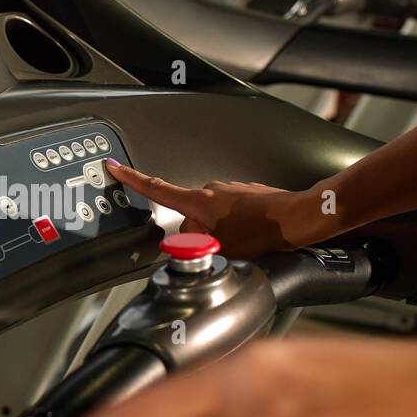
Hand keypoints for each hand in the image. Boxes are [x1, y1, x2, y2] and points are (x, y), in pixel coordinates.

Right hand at [106, 160, 335, 258]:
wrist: (301, 218)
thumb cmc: (267, 231)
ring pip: (211, 215)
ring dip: (220, 230)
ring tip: (244, 243)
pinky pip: (231, 212)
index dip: (132, 180)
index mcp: (201, 201)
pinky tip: (253, 235)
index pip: (157, 189)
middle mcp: (213, 189)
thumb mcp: (224, 246)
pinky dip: (237, 224)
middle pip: (189, 215)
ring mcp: (231, 189)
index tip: (115, 168)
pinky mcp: (247, 193)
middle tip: (221, 247)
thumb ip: (198, 242)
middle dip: (198, 232)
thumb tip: (189, 241)